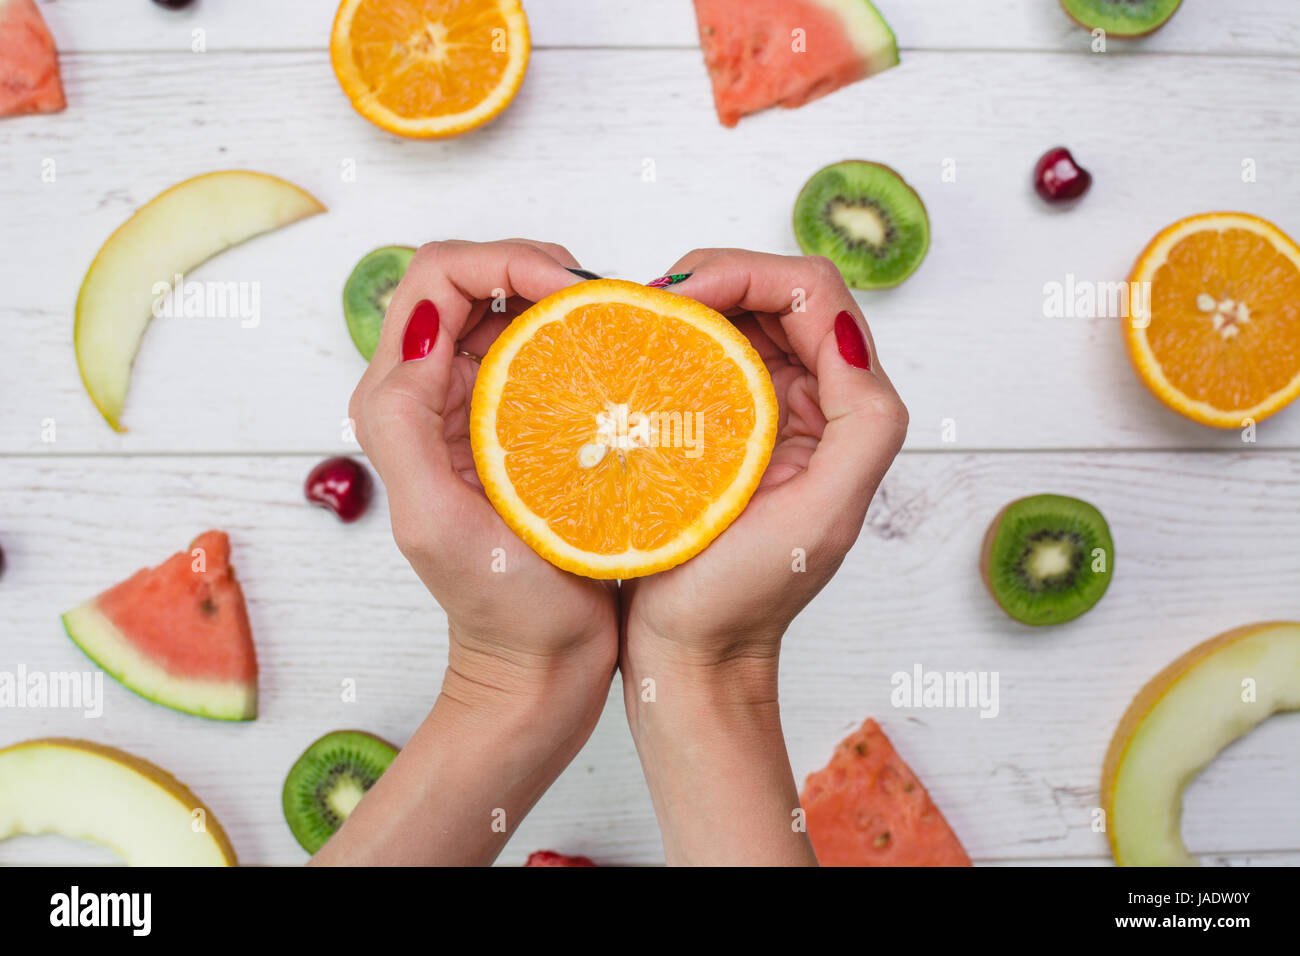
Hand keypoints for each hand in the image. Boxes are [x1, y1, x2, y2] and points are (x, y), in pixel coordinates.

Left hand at [314, 240, 617, 864]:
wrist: (541, 666)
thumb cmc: (499, 608)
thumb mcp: (435, 522)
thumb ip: (401, 423)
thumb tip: (420, 319)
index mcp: (402, 401)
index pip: (436, 279)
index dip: (502, 260)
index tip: (571, 291)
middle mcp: (438, 392)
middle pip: (476, 279)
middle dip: (538, 266)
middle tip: (606, 300)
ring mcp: (486, 408)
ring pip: (517, 309)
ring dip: (567, 298)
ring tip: (622, 322)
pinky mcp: (529, 428)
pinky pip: (550, 353)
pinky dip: (586, 338)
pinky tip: (627, 358)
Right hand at [620, 250, 908, 864]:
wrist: (689, 656)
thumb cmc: (742, 600)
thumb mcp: (821, 519)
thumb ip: (864, 424)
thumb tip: (847, 332)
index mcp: (847, 410)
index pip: (814, 295)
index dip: (749, 274)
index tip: (680, 300)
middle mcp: (811, 401)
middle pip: (773, 292)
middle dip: (715, 277)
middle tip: (649, 304)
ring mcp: (762, 413)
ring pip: (735, 318)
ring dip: (689, 305)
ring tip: (636, 323)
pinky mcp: (718, 431)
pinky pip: (701, 358)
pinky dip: (669, 340)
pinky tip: (631, 355)